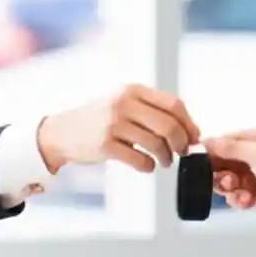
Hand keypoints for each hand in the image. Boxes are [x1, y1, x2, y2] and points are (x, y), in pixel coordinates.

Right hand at [37, 84, 200, 173]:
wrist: (61, 133)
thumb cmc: (100, 120)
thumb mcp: (123, 103)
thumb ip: (151, 110)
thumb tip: (189, 130)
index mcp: (132, 90)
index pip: (173, 104)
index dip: (189, 123)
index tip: (194, 137)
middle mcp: (123, 103)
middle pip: (168, 125)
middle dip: (181, 143)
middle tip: (182, 152)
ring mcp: (113, 123)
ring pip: (156, 143)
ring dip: (166, 157)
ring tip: (164, 161)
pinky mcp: (104, 145)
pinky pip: (139, 159)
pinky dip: (148, 166)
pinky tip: (147, 166)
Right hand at [202, 127, 255, 216]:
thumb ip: (230, 148)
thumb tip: (208, 141)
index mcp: (253, 138)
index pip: (223, 143)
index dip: (211, 154)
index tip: (203, 166)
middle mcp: (253, 155)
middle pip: (223, 164)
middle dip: (221, 175)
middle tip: (228, 182)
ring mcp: (255, 175)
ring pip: (229, 182)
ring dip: (231, 190)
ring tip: (242, 193)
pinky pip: (240, 196)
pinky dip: (241, 200)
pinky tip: (249, 201)